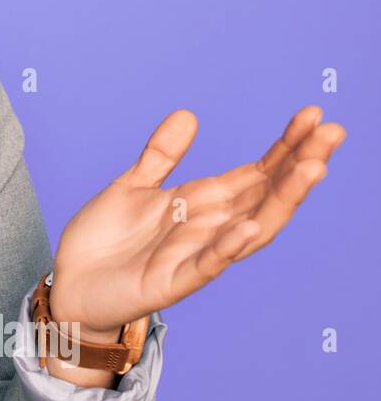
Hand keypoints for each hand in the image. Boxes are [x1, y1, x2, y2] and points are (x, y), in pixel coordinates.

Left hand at [49, 106, 346, 338]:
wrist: (68, 286)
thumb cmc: (104, 241)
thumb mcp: (132, 187)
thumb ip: (161, 155)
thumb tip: (188, 114)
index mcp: (202, 202)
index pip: (256, 172)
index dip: (286, 146)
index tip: (314, 115)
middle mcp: (209, 228)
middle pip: (265, 195)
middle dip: (300, 165)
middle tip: (333, 132)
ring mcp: (194, 256)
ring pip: (251, 228)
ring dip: (282, 200)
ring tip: (313, 168)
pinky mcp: (171, 283)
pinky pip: (207, 264)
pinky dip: (229, 246)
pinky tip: (251, 225)